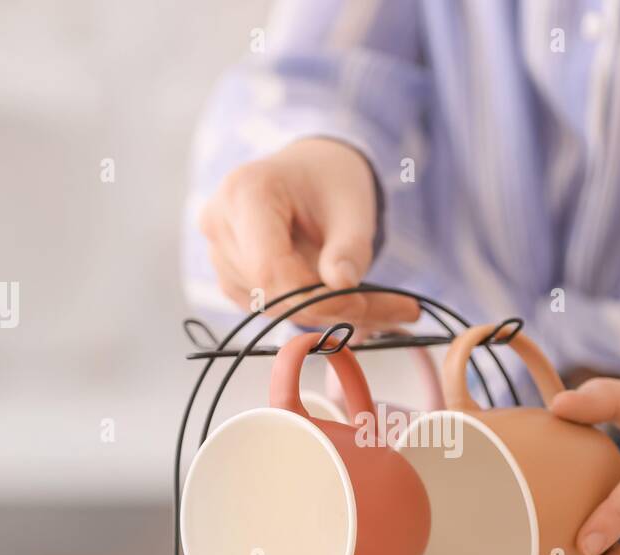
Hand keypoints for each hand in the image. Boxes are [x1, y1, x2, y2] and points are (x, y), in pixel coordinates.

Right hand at [198, 138, 418, 328]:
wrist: (309, 174)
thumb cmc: (330, 180)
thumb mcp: (353, 206)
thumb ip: (349, 247)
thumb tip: (343, 289)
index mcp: (244, 193)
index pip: (271, 269)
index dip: (316, 297)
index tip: (364, 303)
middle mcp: (220, 225)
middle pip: (274, 293)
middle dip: (334, 309)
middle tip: (399, 310)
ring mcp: (220, 256)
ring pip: (276, 308)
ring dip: (332, 315)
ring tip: (388, 305)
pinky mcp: (232, 280)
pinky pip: (275, 310)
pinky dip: (318, 312)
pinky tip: (354, 302)